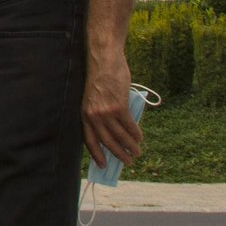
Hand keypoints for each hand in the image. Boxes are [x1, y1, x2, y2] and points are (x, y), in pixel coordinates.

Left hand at [82, 48, 141, 169]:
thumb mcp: (94, 98)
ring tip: (137, 153)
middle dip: (119, 154)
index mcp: (84, 113)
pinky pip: (129, 125)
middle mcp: (93, 115)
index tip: (103, 165)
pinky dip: (136, 134)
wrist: (104, 60)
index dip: (96, 154)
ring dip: (131, 146)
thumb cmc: (100, 77)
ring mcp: (106, 112)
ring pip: (120, 135)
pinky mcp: (119, 106)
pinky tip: (140, 138)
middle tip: (128, 162)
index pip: (89, 139)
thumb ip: (100, 113)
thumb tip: (115, 132)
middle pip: (107, 141)